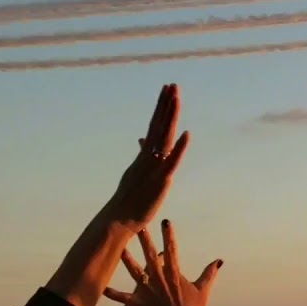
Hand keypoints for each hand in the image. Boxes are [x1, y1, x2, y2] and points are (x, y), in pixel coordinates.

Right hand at [105, 84, 189, 232]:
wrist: (118, 220)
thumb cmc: (130, 198)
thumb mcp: (137, 171)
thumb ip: (143, 154)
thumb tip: (144, 139)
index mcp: (145, 155)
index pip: (155, 125)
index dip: (161, 107)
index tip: (167, 90)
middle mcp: (149, 157)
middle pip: (159, 126)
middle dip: (166, 105)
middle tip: (172, 84)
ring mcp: (154, 167)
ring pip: (164, 137)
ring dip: (170, 117)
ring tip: (176, 97)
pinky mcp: (161, 180)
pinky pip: (172, 161)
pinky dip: (180, 148)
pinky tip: (187, 134)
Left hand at [105, 220, 220, 305]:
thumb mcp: (204, 289)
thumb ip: (210, 273)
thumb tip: (219, 260)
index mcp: (175, 274)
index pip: (171, 250)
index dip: (168, 235)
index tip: (165, 222)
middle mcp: (161, 280)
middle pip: (151, 257)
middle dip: (146, 241)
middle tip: (139, 228)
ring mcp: (150, 292)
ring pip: (136, 273)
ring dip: (128, 261)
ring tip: (121, 248)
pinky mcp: (141, 304)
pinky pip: (124, 298)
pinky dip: (113, 293)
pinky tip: (103, 287)